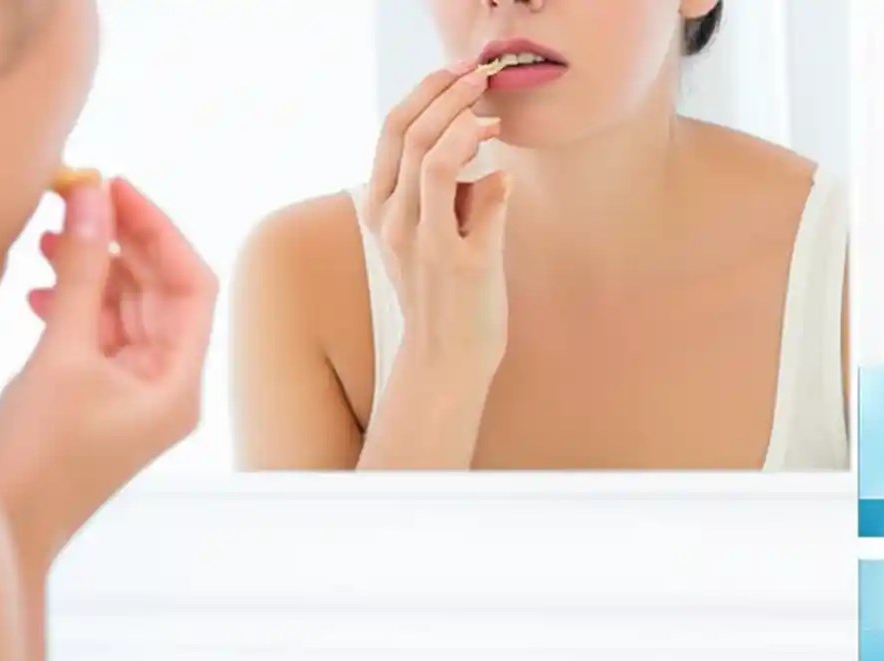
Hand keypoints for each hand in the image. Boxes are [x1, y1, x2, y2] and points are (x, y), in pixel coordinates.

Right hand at [0, 178, 217, 561]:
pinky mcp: (101, 400)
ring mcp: (136, 395)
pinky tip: (41, 292)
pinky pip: (101, 336)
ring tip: (52, 240)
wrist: (1, 524)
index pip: (193, 285)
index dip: (159, 231)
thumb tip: (93, 200)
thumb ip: (83, 273)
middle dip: (124, 245)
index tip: (118, 188)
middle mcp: (169, 388)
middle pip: (161, 294)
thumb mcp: (62, 352)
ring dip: (95, 272)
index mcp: (181, 383)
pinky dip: (77, 306)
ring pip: (127, 312)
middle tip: (80, 200)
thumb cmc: (39, 453)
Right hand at [369, 60, 513, 381]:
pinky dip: (489, 172)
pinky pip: (472, 199)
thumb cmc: (442, 299)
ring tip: (491, 113)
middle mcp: (395, 223)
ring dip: (464, 121)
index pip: (391, 133)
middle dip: (446, 93)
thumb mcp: (427, 241)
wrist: (445, 362)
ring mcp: (427, 242)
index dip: (423, 94)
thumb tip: (477, 157)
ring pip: (432, 159)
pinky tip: (502, 169)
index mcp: (381, 211)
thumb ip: (442, 198)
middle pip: (409, 133)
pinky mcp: (463, 262)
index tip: (454, 75)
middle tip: (478, 76)